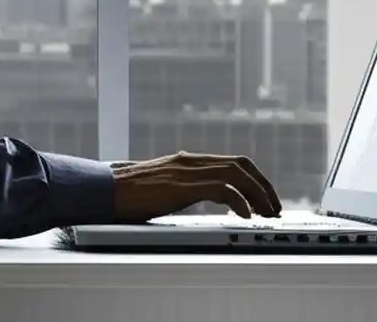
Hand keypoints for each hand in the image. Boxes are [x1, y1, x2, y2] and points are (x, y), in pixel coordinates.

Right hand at [111, 151, 282, 222]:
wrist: (102, 190)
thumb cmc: (126, 192)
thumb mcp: (161, 186)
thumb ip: (182, 186)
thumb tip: (200, 197)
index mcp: (187, 161)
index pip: (233, 161)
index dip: (255, 178)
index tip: (265, 198)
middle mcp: (190, 161)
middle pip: (241, 164)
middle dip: (263, 186)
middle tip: (274, 208)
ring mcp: (186, 171)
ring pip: (236, 173)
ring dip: (257, 194)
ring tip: (266, 213)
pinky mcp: (181, 186)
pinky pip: (221, 188)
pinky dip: (239, 200)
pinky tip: (244, 215)